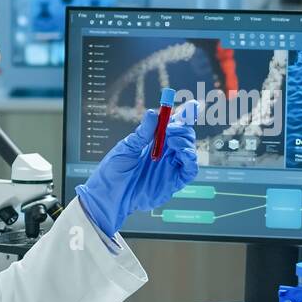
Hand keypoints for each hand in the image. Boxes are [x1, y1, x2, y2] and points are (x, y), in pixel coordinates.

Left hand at [76, 101, 198, 236]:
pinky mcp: (174, 181)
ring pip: (189, 150)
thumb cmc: (114, 171)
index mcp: (153, 141)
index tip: (192, 105)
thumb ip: (143, 133)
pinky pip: (190, 170)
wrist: (110, 195)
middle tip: (171, 128)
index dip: (184, 115)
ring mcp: (170, 166)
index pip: (173, 125)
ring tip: (172, 140)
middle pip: (184, 136)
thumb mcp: (127, 148)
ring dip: (185, 141)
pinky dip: (191, 159)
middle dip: (182, 127)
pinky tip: (183, 153)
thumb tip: (153, 114)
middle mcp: (165, 153)